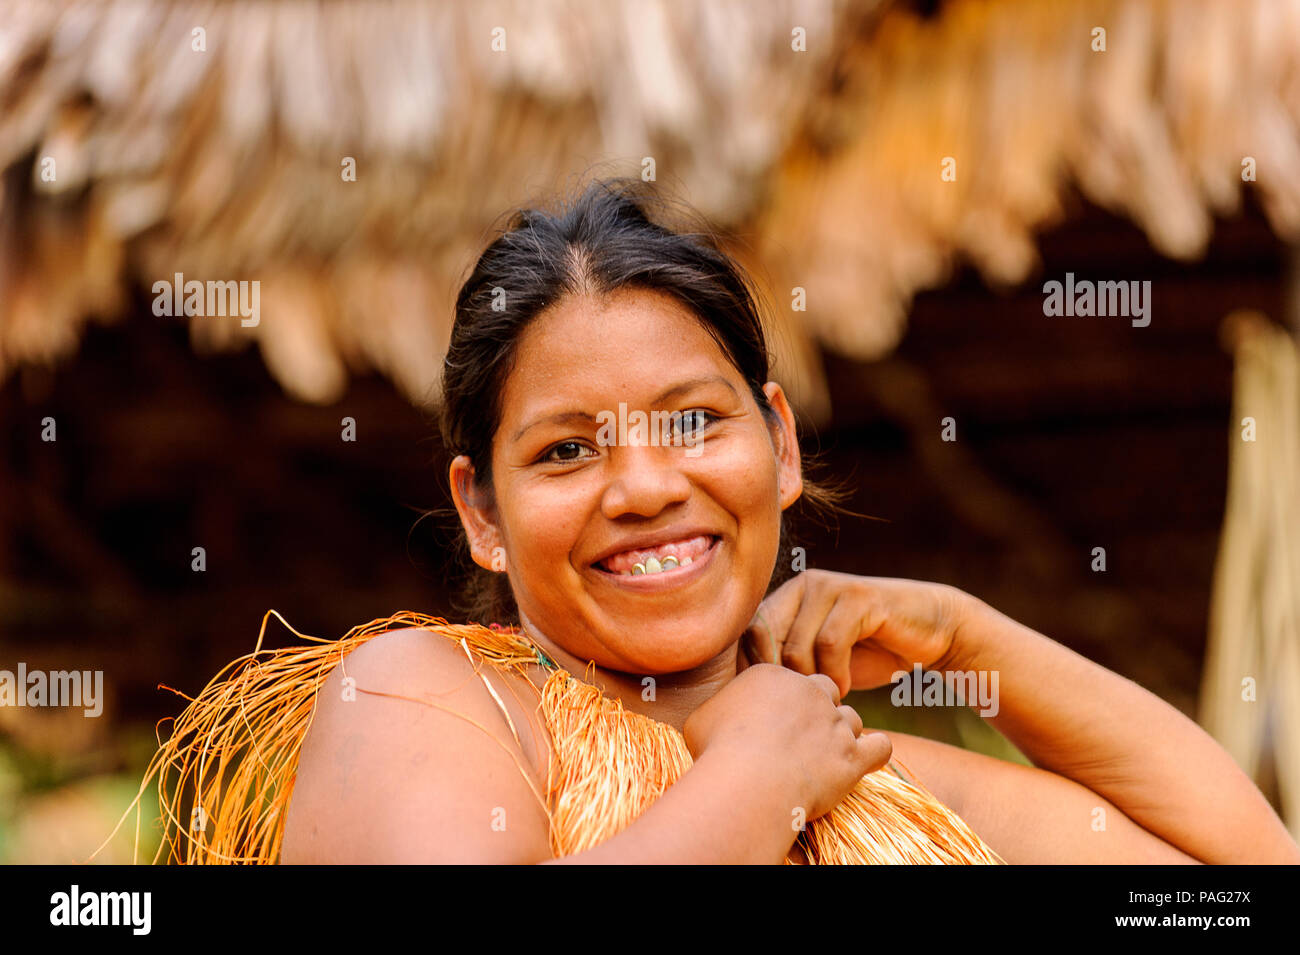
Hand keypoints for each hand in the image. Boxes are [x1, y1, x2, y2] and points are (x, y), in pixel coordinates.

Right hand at [682, 664, 891, 822]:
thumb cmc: (716, 752)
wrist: (747, 781)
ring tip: (825, 757)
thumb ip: (719, 710)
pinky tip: (861, 762)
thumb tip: (714, 715)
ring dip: (842, 734)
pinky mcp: (852, 755)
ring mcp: (834, 723)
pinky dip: (874, 753)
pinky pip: (880, 746)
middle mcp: (809, 691)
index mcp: (773, 676)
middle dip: (818, 710)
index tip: (774, 726)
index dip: (784, 703)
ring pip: (852, 718)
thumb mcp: (702, 719)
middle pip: (825, 690)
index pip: (789, 680)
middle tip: (801, 738)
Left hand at [740, 570, 975, 696]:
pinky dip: (835, 673)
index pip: (747, 634)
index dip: (752, 672)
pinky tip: (844, 688)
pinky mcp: (858, 597)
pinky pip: (830, 642)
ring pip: (794, 644)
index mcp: (787, 598)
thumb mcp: (821, 662)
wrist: (932, 633)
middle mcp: (803, 586)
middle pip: (762, 636)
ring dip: (809, 681)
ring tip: (826, 697)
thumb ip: (787, 666)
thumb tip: (741, 697)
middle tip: (798, 703)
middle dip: (777, 678)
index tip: (770, 703)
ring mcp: (830, 587)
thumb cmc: (870, 653)